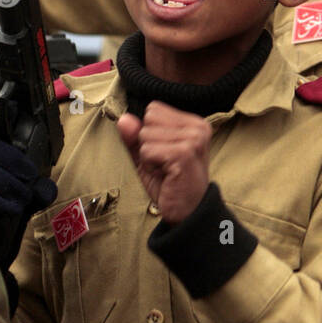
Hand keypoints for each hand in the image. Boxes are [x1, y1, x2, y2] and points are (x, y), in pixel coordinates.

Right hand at [0, 103, 57, 270]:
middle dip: (13, 159)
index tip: (13, 107)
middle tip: (30, 176)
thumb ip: (39, 189)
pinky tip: (12, 207)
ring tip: (23, 196)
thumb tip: (45, 189)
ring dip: (9, 182)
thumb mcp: (29, 194)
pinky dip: (0, 200)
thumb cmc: (8, 210)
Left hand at [116, 102, 209, 223]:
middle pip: (148, 119)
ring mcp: (193, 139)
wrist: (187, 213)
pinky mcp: (184, 153)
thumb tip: (124, 118)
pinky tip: (165, 175)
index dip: (150, 133)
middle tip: (164, 164)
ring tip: (165, 170)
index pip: (153, 109)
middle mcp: (197, 127)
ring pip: (145, 135)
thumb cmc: (169, 183)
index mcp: (194, 122)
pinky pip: (146, 150)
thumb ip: (134, 136)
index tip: (165, 154)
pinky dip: (149, 166)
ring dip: (148, 157)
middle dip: (148, 144)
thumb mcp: (147, 155)